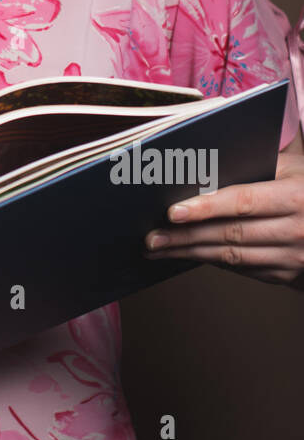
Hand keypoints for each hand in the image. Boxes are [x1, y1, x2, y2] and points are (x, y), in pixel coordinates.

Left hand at [143, 148, 303, 289]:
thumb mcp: (297, 168)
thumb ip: (261, 164)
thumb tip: (207, 163)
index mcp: (297, 197)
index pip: (244, 202)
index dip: (207, 207)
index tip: (172, 212)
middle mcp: (298, 231)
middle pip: (231, 235)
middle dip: (185, 237)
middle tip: (150, 237)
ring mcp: (295, 259)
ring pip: (234, 258)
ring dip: (191, 254)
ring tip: (158, 249)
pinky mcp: (289, 277)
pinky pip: (244, 270)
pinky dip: (214, 262)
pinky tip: (189, 255)